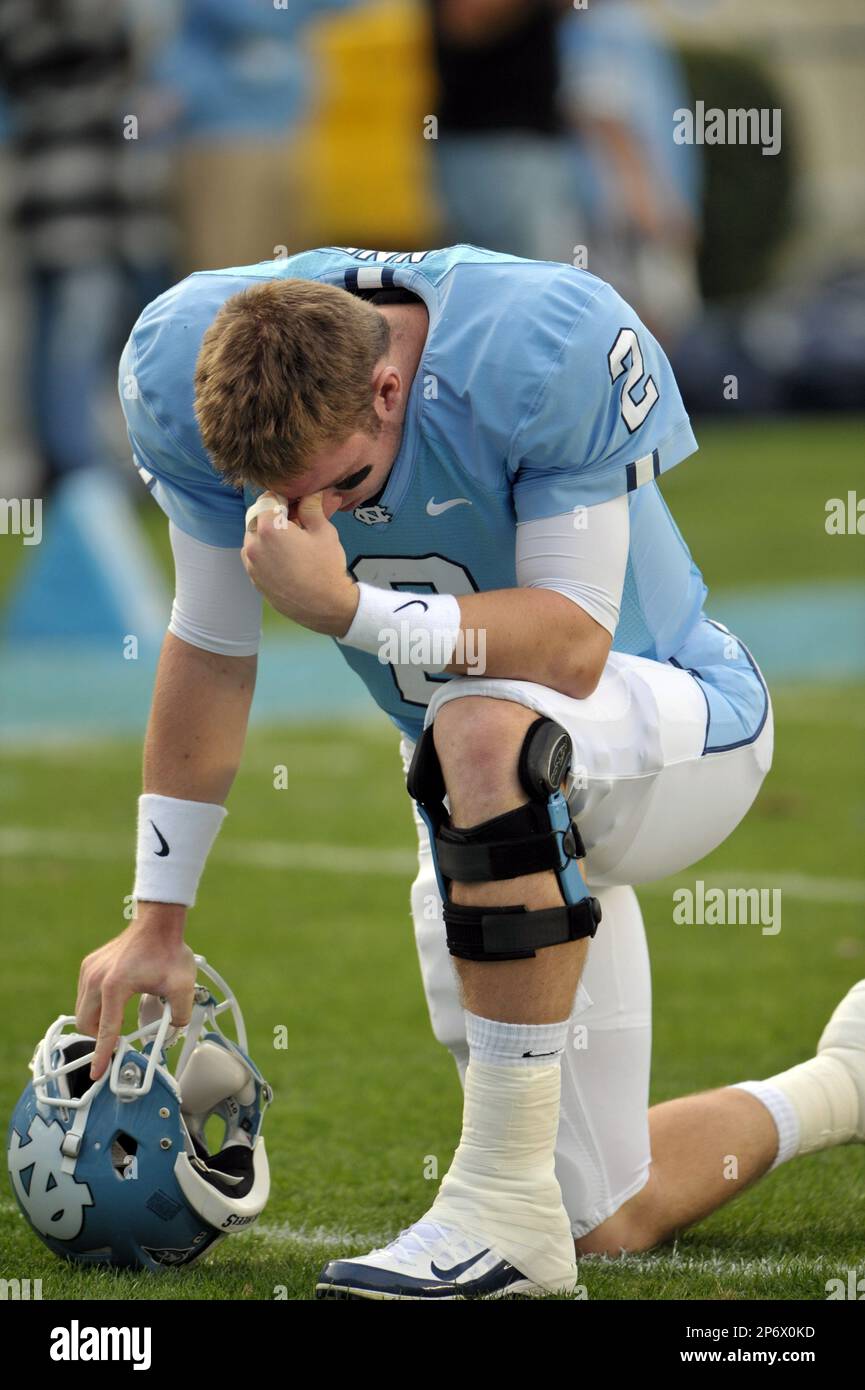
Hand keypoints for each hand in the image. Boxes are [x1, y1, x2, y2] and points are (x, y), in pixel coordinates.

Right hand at [76, 906, 196, 1079]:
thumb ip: (180, 1015)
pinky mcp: (89, 965)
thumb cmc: (168, 951)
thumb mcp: (182, 986)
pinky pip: (85, 996)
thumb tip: (172, 1032)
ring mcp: (89, 970)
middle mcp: (95, 978)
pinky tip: (115, 1005)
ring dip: (98, 1023)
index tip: (97, 1073)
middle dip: (99, 1038)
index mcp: (115, 986)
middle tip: (118, 1045)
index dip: (103, 1055)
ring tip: (119, 1025)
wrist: (157, 923)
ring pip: (83, 1010)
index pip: (106, 1031)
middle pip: (86, 1023)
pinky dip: (96, 1007)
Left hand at [241, 491, 358, 635]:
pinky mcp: (254, 580)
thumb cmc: (326, 568)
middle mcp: (253, 545)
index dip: (282, 498)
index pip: (267, 499)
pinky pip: (255, 558)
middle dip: (273, 518)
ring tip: (291, 545)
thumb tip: (310, 494)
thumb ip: (311, 508)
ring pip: (254, 539)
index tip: (295, 504)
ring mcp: (252, 565)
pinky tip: (287, 561)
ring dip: (267, 536)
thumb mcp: (323, 531)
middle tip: (296, 525)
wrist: (325, 607)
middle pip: (257, 519)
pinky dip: (266, 554)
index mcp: (268, 528)